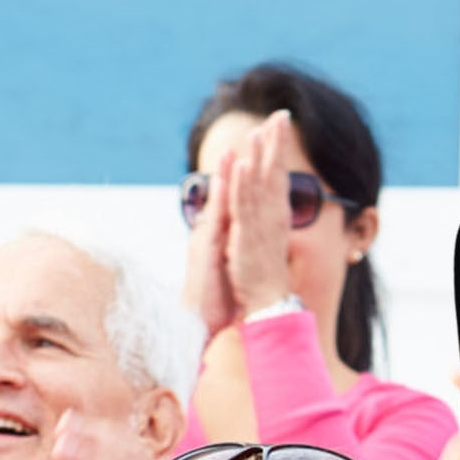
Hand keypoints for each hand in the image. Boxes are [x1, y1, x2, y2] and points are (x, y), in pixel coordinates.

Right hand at [182, 146, 238, 339]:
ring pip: (218, 202)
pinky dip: (220, 200)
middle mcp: (211, 233)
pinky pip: (215, 221)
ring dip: (224, 174)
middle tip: (255, 133)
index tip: (258, 149)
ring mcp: (206, 241)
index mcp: (219, 235)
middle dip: (237, 163)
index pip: (234, 199)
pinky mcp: (206, 252)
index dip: (245, 175)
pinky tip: (226, 183)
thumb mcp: (228, 268)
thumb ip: (231, 248)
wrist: (201, 326)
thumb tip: (237, 236)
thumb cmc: (216, 301)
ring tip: (233, 148)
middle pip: (226, 192)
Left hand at [225, 108, 295, 316]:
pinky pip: (244, 207)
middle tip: (281, 115)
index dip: (279, 151)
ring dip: (259, 156)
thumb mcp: (268, 245)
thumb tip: (273, 206)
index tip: (281, 124)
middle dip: (277, 144)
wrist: (268, 307)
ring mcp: (259, 228)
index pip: (279, 178)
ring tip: (260, 129)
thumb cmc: (267, 280)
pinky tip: (241, 164)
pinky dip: (243, 185)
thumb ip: (269, 223)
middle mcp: (272, 219)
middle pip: (275, 174)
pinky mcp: (245, 239)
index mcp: (276, 218)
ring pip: (259, 186)